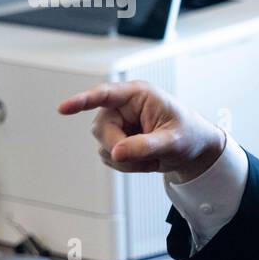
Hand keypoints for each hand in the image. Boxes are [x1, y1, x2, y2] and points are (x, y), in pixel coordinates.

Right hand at [56, 80, 224, 181]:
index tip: (64, 108)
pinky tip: (145, 160)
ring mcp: (117, 123)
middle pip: (101, 129)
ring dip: (127, 160)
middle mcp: (123, 106)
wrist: (194, 149)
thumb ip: (145, 146)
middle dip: (121, 148)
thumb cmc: (189, 135)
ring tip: (153, 157)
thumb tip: (116, 153)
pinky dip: (127, 165)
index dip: (83, 101)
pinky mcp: (116, 140)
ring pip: (103, 146)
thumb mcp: (173, 141)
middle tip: (148, 155)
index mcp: (138, 95)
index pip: (105, 94)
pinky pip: (109, 157)